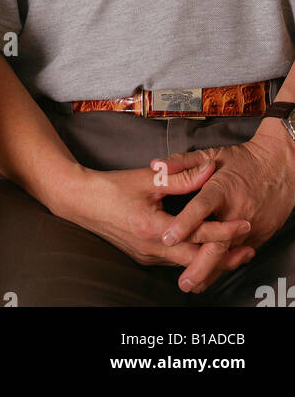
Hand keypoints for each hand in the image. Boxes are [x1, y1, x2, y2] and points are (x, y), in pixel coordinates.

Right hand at [68, 160, 253, 273]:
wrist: (80, 200)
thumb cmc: (110, 187)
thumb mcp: (147, 177)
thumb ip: (181, 176)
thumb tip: (209, 170)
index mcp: (152, 228)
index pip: (196, 234)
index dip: (223, 230)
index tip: (244, 224)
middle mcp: (151, 248)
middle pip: (196, 259)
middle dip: (224, 256)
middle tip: (248, 249)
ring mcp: (146, 256)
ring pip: (186, 263)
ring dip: (209, 257)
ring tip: (233, 251)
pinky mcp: (143, 256)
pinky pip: (174, 260)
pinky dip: (192, 256)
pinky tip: (202, 249)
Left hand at [152, 133, 294, 293]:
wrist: (280, 167)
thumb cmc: (243, 160)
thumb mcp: (212, 154)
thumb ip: (183, 162)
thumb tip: (157, 165)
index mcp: (222, 187)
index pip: (201, 207)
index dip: (184, 222)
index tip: (168, 236)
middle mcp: (237, 210)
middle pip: (218, 241)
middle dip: (200, 264)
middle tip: (184, 281)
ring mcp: (250, 225)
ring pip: (229, 254)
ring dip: (211, 271)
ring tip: (194, 285)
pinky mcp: (259, 234)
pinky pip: (239, 253)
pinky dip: (225, 264)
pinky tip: (212, 274)